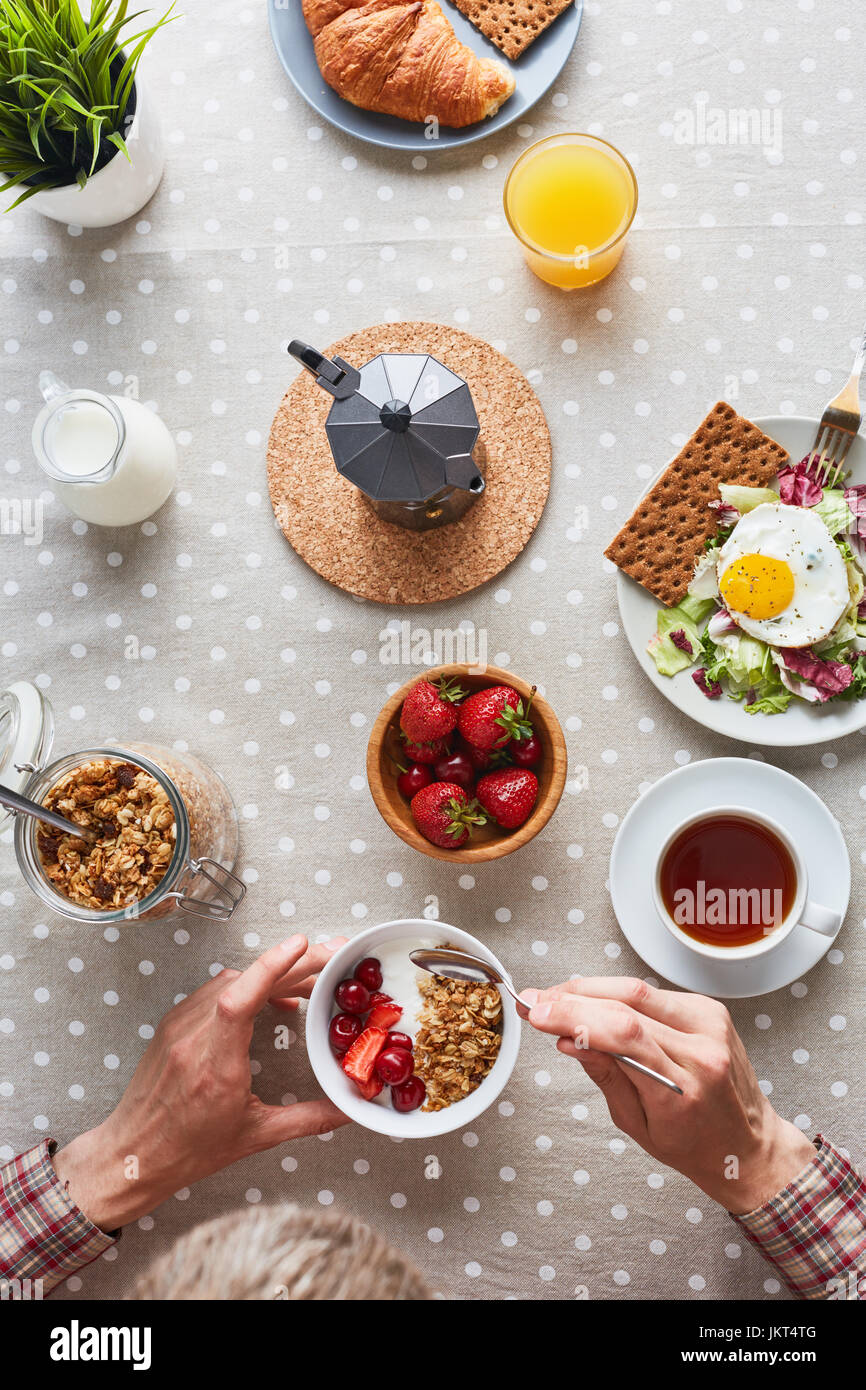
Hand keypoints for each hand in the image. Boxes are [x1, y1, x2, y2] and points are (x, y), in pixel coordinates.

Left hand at [53, 934, 349, 1231]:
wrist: (133, 1155)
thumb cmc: (188, 1151)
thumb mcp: (255, 1137)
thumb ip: (307, 1120)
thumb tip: (349, 1110)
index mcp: (215, 1066)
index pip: (240, 1000)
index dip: (271, 967)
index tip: (300, 945)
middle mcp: (193, 1038)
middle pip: (246, 983)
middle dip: (293, 965)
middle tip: (331, 958)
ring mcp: (179, 1026)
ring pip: (231, 981)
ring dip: (272, 975)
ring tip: (308, 981)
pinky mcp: (173, 1023)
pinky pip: (215, 991)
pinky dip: (247, 986)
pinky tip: (269, 997)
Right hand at [519, 977, 815, 1213]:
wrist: (748, 1145)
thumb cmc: (694, 1145)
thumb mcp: (637, 1125)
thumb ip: (605, 1076)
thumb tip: (568, 1040)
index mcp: (682, 1088)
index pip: (621, 1034)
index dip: (573, 1016)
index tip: (536, 1012)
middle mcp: (700, 1049)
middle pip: (626, 1003)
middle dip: (572, 997)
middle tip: (536, 1001)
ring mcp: (710, 1024)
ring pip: (638, 989)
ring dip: (589, 989)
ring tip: (556, 998)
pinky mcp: (711, 1010)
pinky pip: (654, 993)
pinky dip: (618, 993)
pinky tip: (595, 1001)